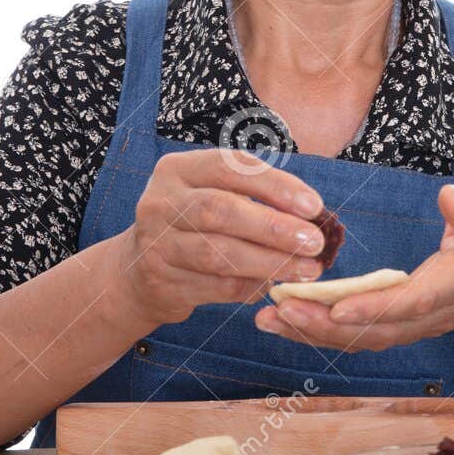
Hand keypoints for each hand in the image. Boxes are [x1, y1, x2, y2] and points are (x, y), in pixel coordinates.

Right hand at [118, 149, 328, 326]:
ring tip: (307, 270)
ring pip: (219, 253)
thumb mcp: (214, 195)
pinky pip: (216, 287)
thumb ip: (256, 197)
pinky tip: (274, 285)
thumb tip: (313, 216)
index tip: (314, 206)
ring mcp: (156, 244)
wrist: (139, 269)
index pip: (231, 168)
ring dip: (270, 263)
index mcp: (178, 169)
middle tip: (315, 242)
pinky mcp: (161, 282)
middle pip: (221, 210)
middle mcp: (161, 202)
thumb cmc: (194, 224)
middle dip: (274, 227)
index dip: (275, 186)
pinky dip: (251, 286)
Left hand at [252, 184, 453, 351]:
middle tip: (282, 309)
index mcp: (453, 285)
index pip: (412, 301)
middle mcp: (426, 315)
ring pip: (357, 339)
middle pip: (373, 329)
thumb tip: (449, 198)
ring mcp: (407, 327)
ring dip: (311, 332)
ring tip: (268, 317)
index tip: (337, 308)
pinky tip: (280, 321)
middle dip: (325, 325)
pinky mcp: (390, 328)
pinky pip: (351, 336)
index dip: (375, 308)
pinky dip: (314, 332)